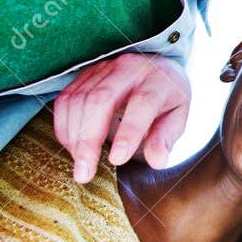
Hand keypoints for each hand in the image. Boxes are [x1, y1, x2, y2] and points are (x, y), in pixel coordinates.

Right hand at [53, 52, 190, 183]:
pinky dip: (64, 127)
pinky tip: (72, 148)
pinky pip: (65, 100)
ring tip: (80, 165)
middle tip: (84, 173)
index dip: (129, 132)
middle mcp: (129, 68)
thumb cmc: (166, 102)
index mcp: (158, 80)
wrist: (156, 71)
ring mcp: (104, 68)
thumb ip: (165, 138)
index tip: (117, 160)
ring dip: (74, 137)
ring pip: (78, 100)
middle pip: (101, 100)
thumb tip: (157, 161)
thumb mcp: (176, 119)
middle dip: (89, 139)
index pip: (143, 102)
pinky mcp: (85, 74)